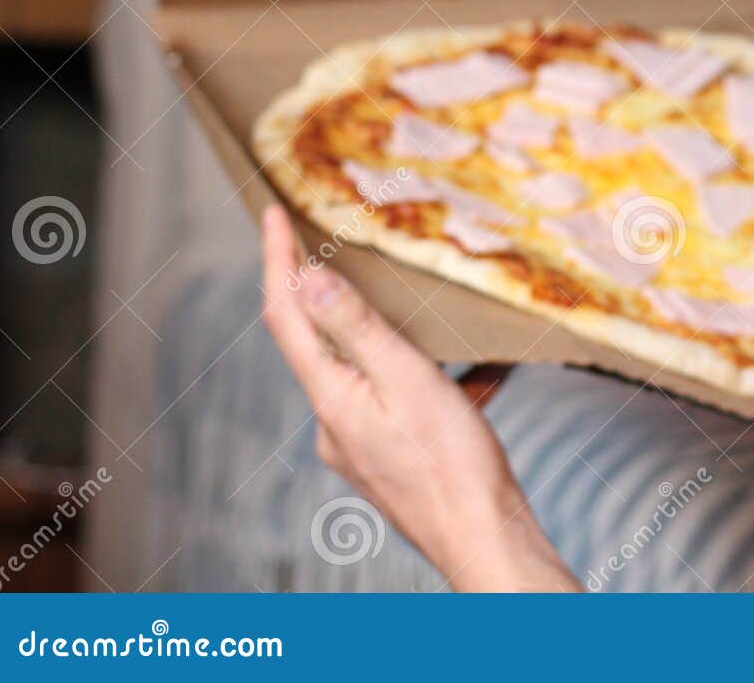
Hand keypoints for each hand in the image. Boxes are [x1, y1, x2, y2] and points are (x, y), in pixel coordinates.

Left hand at [259, 205, 579, 590]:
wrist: (483, 539)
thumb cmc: (452, 464)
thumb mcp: (408, 381)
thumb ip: (359, 329)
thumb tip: (309, 279)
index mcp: (332, 398)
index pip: (287, 315)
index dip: (276, 260)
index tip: (270, 214)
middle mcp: (335, 422)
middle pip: (320, 341)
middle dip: (330, 294)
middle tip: (339, 244)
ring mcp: (361, 443)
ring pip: (366, 371)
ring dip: (393, 338)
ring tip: (431, 316)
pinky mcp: (391, 457)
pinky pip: (402, 401)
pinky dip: (433, 380)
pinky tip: (479, 376)